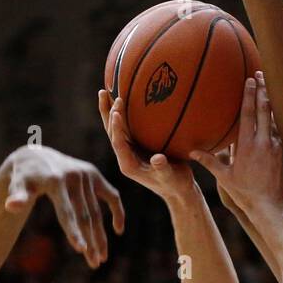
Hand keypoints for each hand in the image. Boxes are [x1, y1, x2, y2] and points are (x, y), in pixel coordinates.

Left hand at [4, 144, 124, 268]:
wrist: (35, 158)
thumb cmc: (24, 178)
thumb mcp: (18, 186)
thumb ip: (18, 196)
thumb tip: (11, 207)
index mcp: (56, 180)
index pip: (67, 211)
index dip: (74, 231)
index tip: (81, 250)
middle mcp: (75, 176)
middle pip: (85, 215)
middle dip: (91, 241)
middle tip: (94, 264)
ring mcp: (87, 176)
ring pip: (96, 212)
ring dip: (100, 236)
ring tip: (101, 258)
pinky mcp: (95, 176)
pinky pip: (111, 196)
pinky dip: (117, 211)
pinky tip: (118, 230)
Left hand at [97, 90, 196, 204]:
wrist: (179, 190)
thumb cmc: (175, 185)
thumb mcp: (170, 177)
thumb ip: (163, 168)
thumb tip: (158, 159)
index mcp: (129, 164)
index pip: (118, 143)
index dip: (116, 127)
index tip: (116, 111)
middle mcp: (126, 156)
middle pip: (111, 132)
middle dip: (107, 113)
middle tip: (104, 92)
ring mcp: (131, 150)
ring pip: (117, 128)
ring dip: (111, 111)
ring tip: (106, 91)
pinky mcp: (138, 147)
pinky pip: (128, 127)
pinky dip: (125, 114)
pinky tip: (128, 99)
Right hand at [191, 74, 282, 221]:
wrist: (270, 207)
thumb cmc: (245, 193)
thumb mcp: (224, 178)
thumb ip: (210, 162)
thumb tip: (192, 152)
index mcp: (247, 146)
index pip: (248, 114)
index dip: (249, 95)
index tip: (250, 80)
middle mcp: (264, 142)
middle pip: (265, 109)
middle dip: (264, 89)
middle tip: (262, 74)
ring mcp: (278, 146)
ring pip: (277, 118)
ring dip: (274, 101)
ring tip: (272, 86)